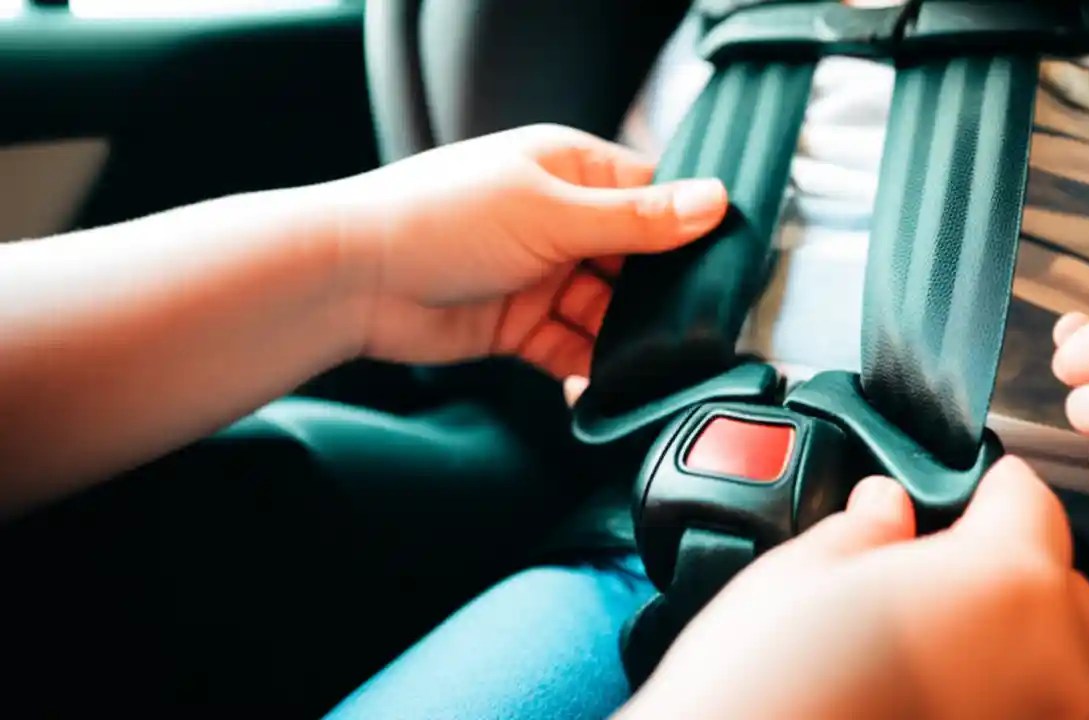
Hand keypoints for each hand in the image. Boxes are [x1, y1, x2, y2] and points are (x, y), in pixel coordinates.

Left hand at [329, 124, 727, 376]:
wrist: (353, 280)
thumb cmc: (437, 218)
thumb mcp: (550, 213)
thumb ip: (636, 220)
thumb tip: (714, 201)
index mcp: (571, 169)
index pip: (653, 197)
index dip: (689, 232)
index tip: (725, 269)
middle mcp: (561, 220)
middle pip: (638, 263)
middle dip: (659, 299)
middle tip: (690, 331)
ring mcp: (542, 275)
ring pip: (609, 313)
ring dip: (625, 341)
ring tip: (643, 367)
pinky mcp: (522, 325)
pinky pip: (573, 350)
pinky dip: (588, 371)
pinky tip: (595, 386)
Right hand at [618, 457, 1088, 719]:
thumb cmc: (760, 694)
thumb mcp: (797, 575)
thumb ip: (864, 530)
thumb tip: (885, 509)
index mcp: (1005, 583)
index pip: (1029, 497)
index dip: (981, 484)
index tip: (950, 490)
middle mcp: (1051, 663)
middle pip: (1055, 583)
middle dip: (1001, 561)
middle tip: (922, 563)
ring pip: (1048, 656)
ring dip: (1000, 634)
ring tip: (910, 638)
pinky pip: (1023, 707)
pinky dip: (990, 691)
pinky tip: (916, 688)